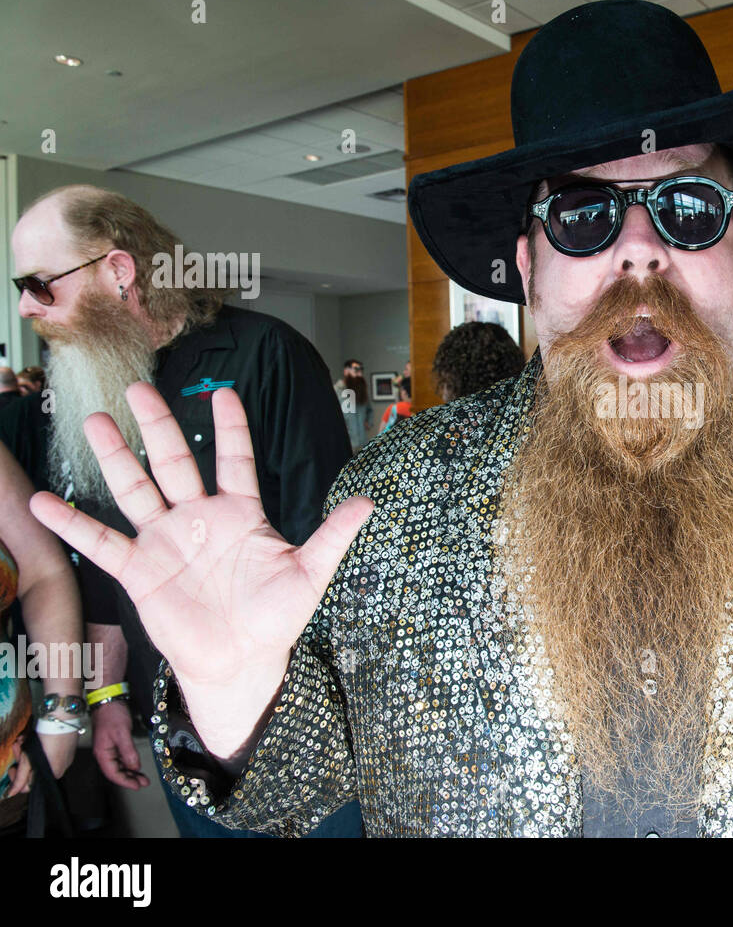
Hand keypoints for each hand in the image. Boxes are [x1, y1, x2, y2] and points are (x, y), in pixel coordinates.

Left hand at [2, 731, 75, 797]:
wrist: (62, 718)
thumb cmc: (44, 739)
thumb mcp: (27, 759)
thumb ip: (20, 778)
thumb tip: (11, 794)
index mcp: (52, 775)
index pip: (29, 785)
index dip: (16, 777)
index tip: (12, 767)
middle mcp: (61, 769)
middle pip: (34, 770)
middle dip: (22, 759)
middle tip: (17, 746)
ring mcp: (66, 758)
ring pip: (40, 761)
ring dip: (28, 751)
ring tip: (25, 739)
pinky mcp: (69, 748)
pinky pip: (51, 754)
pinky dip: (40, 748)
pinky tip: (35, 737)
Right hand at [29, 383, 372, 756]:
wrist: (242, 662)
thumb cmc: (277, 618)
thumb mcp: (310, 574)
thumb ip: (333, 536)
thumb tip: (368, 502)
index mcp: (241, 514)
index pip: (234, 459)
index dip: (229, 427)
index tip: (222, 392)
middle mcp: (199, 519)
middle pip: (175, 462)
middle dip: (158, 426)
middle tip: (138, 389)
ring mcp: (166, 541)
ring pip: (136, 489)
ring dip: (116, 457)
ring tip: (95, 421)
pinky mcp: (141, 570)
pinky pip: (102, 543)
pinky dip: (73, 524)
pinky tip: (45, 505)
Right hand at [92, 701, 148, 788]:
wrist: (108, 700)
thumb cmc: (112, 715)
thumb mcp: (122, 733)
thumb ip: (128, 751)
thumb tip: (134, 767)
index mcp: (102, 753)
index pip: (113, 773)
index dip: (125, 781)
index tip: (137, 786)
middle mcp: (104, 753)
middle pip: (116, 771)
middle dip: (129, 779)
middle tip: (143, 783)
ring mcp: (108, 749)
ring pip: (119, 766)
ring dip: (130, 772)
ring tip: (142, 778)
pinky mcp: (113, 743)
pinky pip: (120, 758)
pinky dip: (129, 763)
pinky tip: (136, 766)